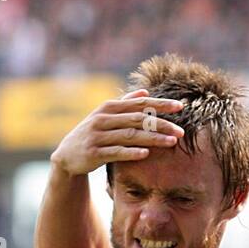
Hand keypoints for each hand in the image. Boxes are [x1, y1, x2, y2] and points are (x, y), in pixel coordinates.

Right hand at [50, 90, 184, 176]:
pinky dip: (131, 152)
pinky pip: (116, 152)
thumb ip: (125, 103)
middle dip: (161, 124)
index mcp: (109, 107)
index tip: (180, 107)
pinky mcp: (94, 153)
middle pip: (138, 119)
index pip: (140, 103)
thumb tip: (145, 92)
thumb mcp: (105, 116)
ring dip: (153, 139)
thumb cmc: (92, 134)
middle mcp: (103, 119)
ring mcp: (98, 136)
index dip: (160, 104)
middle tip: (181, 131)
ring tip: (171, 142)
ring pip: (130, 136)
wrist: (67, 156)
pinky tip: (146, 154)